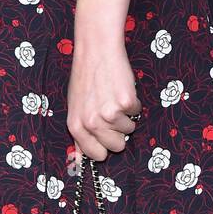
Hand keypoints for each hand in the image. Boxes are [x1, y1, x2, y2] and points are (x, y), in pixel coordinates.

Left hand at [67, 36, 141, 161]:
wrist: (96, 51)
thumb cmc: (85, 78)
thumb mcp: (75, 107)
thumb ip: (80, 134)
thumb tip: (80, 162)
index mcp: (76, 126)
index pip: (96, 155)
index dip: (103, 145)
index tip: (104, 133)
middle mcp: (91, 122)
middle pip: (117, 146)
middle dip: (117, 131)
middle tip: (109, 110)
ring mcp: (108, 114)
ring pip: (129, 130)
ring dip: (125, 115)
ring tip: (113, 96)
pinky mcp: (125, 103)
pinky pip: (137, 112)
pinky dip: (133, 102)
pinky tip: (120, 88)